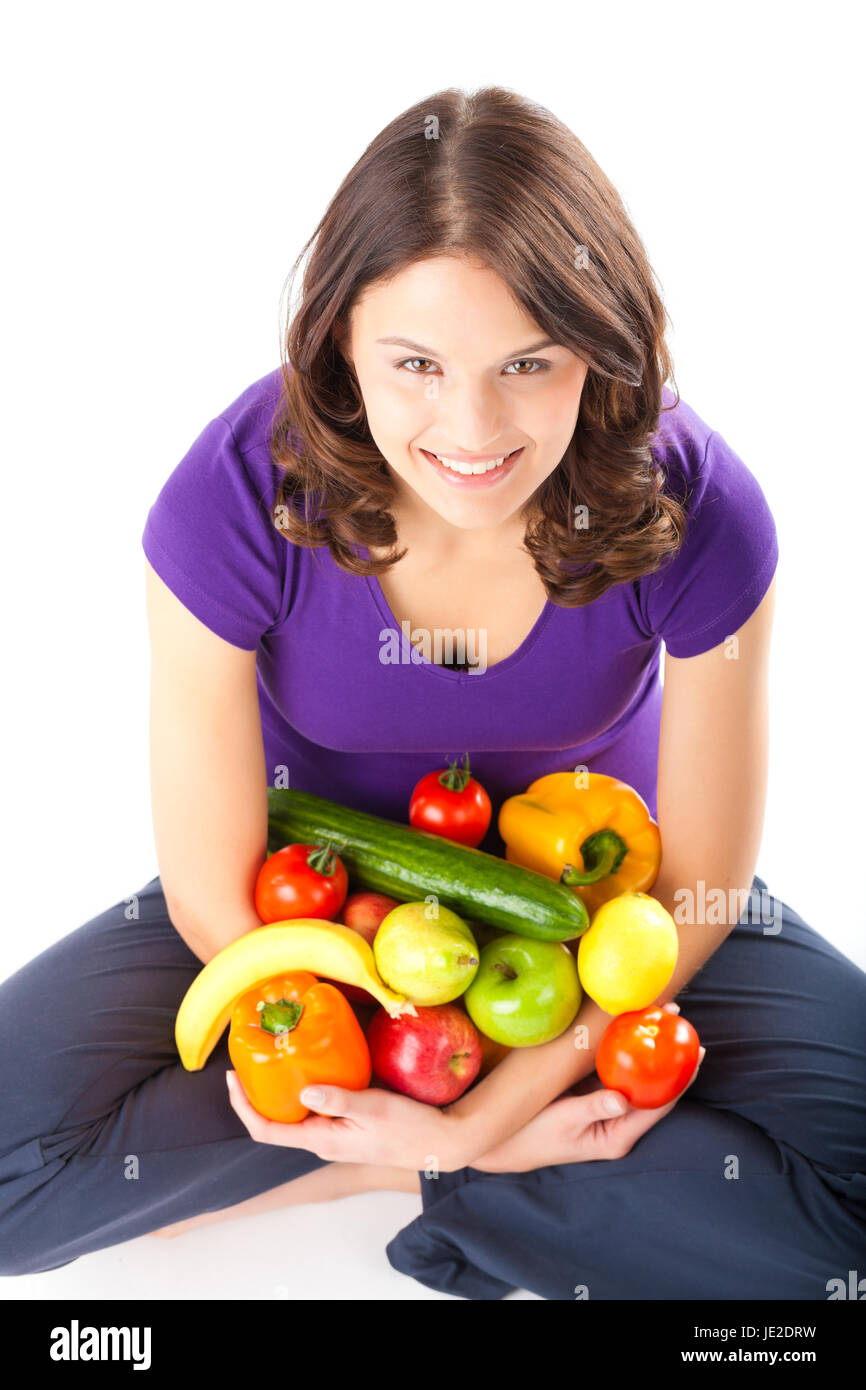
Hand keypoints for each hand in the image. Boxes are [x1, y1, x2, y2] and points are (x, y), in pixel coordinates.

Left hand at [225, 1072, 463, 1171]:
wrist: (441, 1141)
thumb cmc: (409, 1128)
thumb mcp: (375, 1108)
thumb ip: (340, 1100)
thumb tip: (303, 1091)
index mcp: (322, 1140)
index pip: (267, 1130)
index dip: (243, 1107)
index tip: (232, 1078)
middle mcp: (322, 1139)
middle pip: (274, 1121)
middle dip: (254, 1093)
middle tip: (248, 1058)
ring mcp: (334, 1132)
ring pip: (294, 1112)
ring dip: (277, 1089)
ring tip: (270, 1057)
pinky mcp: (347, 1123)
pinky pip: (315, 1105)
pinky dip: (302, 1086)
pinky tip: (308, 1064)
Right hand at [469, 1003, 705, 1173]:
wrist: (503, 1144)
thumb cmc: (532, 1136)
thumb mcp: (562, 1121)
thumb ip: (592, 1108)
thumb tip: (622, 1098)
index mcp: (617, 1137)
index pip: (657, 1106)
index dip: (679, 1080)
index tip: (695, 1055)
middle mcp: (619, 1125)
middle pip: (653, 1090)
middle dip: (670, 1061)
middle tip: (685, 1027)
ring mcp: (607, 1111)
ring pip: (636, 1079)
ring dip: (649, 1052)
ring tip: (664, 1021)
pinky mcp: (594, 1098)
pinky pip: (616, 1073)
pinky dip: (625, 1052)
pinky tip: (630, 1030)